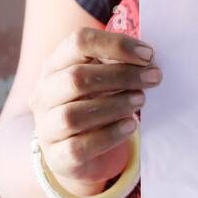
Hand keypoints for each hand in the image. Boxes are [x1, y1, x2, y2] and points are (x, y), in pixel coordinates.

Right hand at [28, 26, 160, 191]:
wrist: (79, 151)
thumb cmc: (95, 103)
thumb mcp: (102, 78)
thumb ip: (117, 63)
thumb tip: (146, 58)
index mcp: (54, 65)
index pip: (78, 42)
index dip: (116, 44)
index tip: (148, 54)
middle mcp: (44, 94)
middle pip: (76, 77)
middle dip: (121, 75)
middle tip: (153, 77)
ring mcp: (46, 127)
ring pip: (73, 114)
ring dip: (115, 105)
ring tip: (140, 100)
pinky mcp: (56, 156)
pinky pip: (78, 147)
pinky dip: (109, 135)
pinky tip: (131, 125)